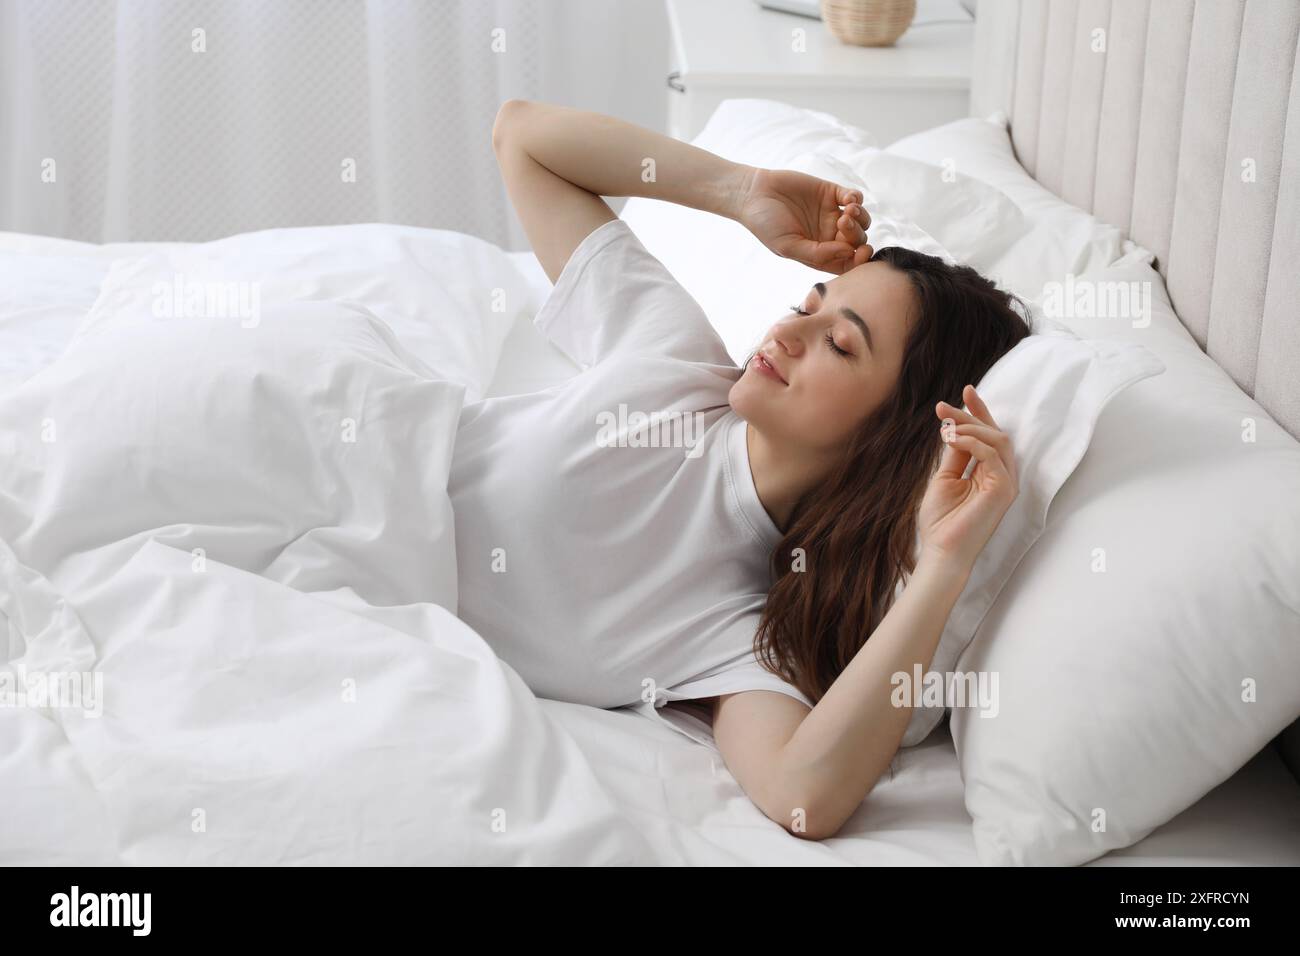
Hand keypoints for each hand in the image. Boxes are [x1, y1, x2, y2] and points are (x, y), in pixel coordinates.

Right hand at [734, 167, 873, 274]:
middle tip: (842, 222)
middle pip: (857, 241)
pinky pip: (854, 197)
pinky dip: (856, 198)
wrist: (753, 194)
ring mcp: (831, 214)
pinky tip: (847, 199)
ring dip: (860, 216)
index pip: (848, 262)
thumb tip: (848, 252)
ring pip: (860, 220)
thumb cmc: (766, 225)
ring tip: (847, 210)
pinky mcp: (831, 193)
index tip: (862, 252)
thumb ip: (817, 254)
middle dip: (856, 234)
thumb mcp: (788, 246)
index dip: (860, 260)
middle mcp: (828, 236)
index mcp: (819, 254)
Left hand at [916, 385, 1018, 571]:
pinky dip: (973, 442)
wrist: (941, 551)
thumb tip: (955, 429)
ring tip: (945, 428)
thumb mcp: (944, 478)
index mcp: (988, 473)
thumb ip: (955, 455)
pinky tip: (953, 440)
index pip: (989, 437)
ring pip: (997, 439)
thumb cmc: (941, 521)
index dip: (979, 412)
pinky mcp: (1004, 490)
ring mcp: (1006, 483)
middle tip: (943, 407)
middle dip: (972, 414)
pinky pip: (993, 455)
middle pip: (995, 433)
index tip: (965, 391)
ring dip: (970, 427)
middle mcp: (1002, 476)